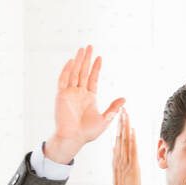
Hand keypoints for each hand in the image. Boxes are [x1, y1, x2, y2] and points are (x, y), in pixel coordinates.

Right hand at [43, 45, 124, 163]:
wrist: (74, 138)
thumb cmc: (88, 132)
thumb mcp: (105, 119)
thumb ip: (113, 108)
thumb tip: (124, 99)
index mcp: (89, 98)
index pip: (93, 79)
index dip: (96, 68)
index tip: (100, 57)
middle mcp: (79, 93)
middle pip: (83, 72)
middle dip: (87, 59)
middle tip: (90, 46)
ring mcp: (70, 93)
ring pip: (74, 73)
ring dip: (78, 61)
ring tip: (82, 49)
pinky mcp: (61, 95)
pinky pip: (63, 80)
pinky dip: (67, 70)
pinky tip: (72, 61)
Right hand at [111, 107, 140, 184]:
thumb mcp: (117, 173)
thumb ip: (115, 160)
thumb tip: (114, 147)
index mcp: (116, 160)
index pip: (117, 139)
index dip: (118, 127)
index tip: (120, 115)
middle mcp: (119, 160)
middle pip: (119, 137)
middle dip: (121, 122)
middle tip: (122, 108)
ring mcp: (124, 164)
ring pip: (124, 141)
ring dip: (125, 126)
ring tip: (125, 113)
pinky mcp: (131, 168)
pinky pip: (131, 151)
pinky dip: (132, 140)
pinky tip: (132, 130)